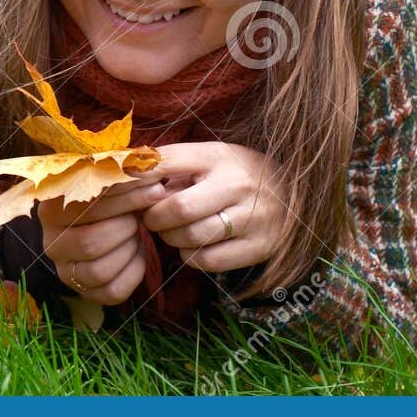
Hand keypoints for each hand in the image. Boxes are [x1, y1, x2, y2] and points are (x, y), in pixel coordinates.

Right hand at [38, 178, 166, 304]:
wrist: (100, 224)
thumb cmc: (106, 198)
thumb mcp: (105, 182)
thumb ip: (117, 174)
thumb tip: (146, 167)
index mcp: (50, 210)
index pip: (86, 207)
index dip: (125, 198)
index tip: (154, 189)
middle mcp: (51, 243)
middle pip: (90, 242)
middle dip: (125, 228)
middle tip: (140, 216)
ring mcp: (65, 270)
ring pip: (99, 270)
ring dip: (128, 249)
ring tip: (136, 233)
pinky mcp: (84, 291)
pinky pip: (112, 291)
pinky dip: (133, 272)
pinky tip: (137, 252)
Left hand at [137, 142, 286, 273]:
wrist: (294, 194)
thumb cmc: (235, 173)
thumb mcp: (208, 157)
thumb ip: (170, 166)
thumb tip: (121, 177)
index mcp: (218, 156)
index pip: (167, 162)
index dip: (136, 177)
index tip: (122, 189)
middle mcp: (239, 185)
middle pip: (178, 208)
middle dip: (154, 218)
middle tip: (151, 218)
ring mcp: (253, 217)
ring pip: (192, 237)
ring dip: (170, 238)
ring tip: (171, 231)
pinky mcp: (260, 246)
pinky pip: (209, 260)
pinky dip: (190, 256)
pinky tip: (192, 246)